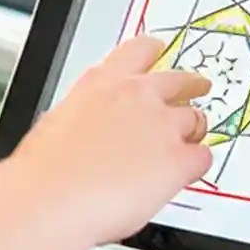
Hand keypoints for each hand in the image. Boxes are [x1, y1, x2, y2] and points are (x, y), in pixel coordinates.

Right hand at [12, 36, 211, 244]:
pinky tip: (184, 174)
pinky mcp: (179, 159)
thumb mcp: (59, 123)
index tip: (158, 52)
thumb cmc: (46, 171)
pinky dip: (196, 165)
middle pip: (179, 80)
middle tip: (197, 89)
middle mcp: (136, 96)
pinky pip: (203, 156)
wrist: (50, 199)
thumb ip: (89, 116)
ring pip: (196, 119)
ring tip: (186, 145)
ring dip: (192, 131)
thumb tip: (96, 128)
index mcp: (102, 83)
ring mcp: (161, 125)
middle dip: (190, 87)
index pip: (139, 50)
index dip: (154, 51)